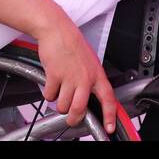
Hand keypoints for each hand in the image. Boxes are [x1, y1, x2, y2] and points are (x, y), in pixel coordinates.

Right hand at [36, 12, 118, 133]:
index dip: (110, 116)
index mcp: (97, 75)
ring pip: (63, 105)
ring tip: (60, 90)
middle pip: (80, 109)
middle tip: (71, 118)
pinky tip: (51, 81)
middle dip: (73, 118)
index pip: (108, 99)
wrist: (58, 31)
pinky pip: (49, 96)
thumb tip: (90, 98)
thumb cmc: (74, 45)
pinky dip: (48, 92)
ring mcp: (70, 78)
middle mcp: (85, 78)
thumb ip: (91, 80)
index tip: (109, 127)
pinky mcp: (55, 76)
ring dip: (59, 102)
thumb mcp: (90, 63)